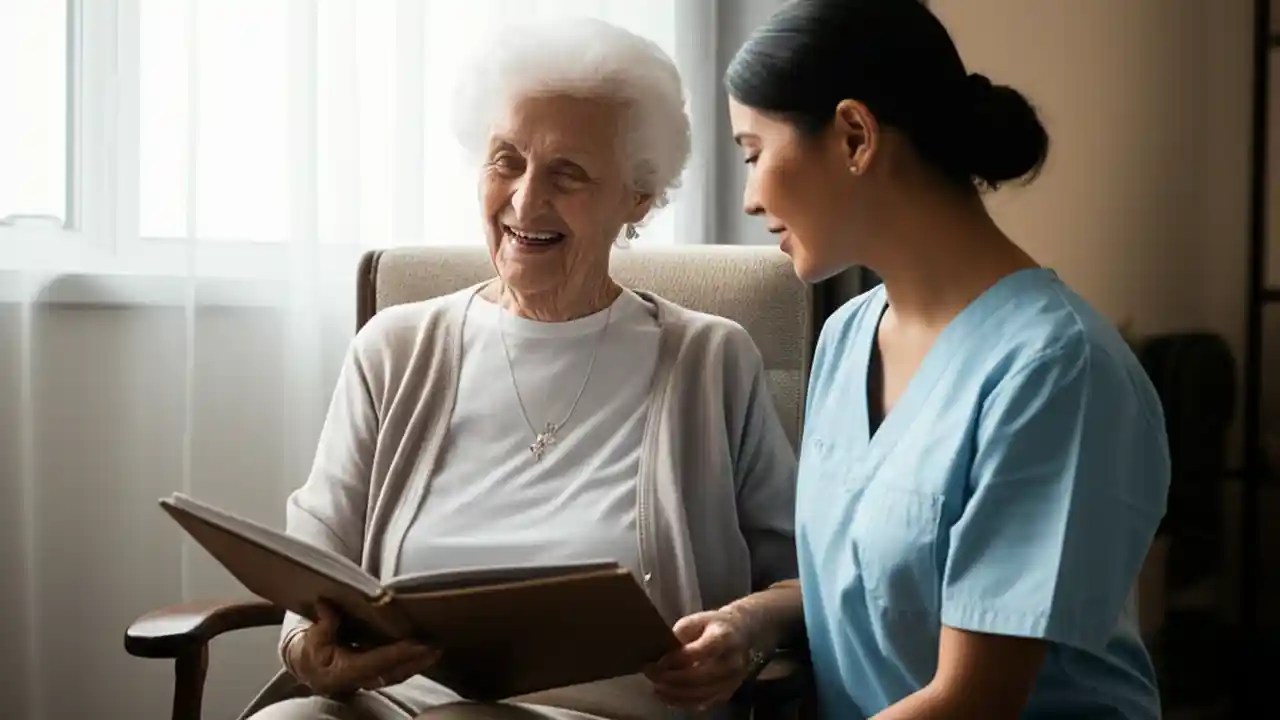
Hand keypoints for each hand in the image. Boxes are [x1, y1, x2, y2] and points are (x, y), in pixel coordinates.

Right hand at [287, 600, 439, 696]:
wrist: (305, 667)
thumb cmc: (308, 651)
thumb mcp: (311, 637)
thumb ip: (323, 623)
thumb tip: (327, 605)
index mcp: (344, 671)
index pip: (376, 661)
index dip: (398, 653)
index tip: (418, 644)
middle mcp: (359, 680)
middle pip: (394, 672)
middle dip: (417, 660)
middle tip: (436, 646)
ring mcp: (368, 680)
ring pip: (398, 673)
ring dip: (418, 662)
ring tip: (436, 647)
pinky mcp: (374, 675)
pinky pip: (396, 670)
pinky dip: (412, 661)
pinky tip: (425, 651)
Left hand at [644, 608, 760, 711]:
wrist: (741, 632)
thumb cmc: (713, 624)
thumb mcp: (695, 620)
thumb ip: (679, 637)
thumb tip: (661, 657)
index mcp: (724, 637)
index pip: (699, 651)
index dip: (675, 660)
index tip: (656, 661)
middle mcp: (733, 661)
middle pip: (700, 676)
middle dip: (672, 678)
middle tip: (651, 675)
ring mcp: (733, 679)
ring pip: (701, 694)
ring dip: (675, 693)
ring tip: (656, 687)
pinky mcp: (729, 692)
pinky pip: (704, 703)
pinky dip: (683, 702)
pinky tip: (667, 696)